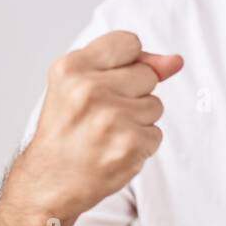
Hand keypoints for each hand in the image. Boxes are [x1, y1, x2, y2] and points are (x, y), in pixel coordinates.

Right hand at [11, 30, 182, 219]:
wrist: (48, 182)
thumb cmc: (66, 130)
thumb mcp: (81, 84)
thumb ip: (130, 64)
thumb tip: (176, 61)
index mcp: (72, 67)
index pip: (130, 43)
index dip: (125, 64)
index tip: (104, 84)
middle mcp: (89, 89)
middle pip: (148, 75)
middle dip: (133, 94)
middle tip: (100, 115)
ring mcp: (111, 118)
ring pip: (155, 105)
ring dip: (138, 121)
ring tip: (106, 134)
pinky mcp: (129, 145)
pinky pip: (156, 133)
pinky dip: (140, 144)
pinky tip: (112, 150)